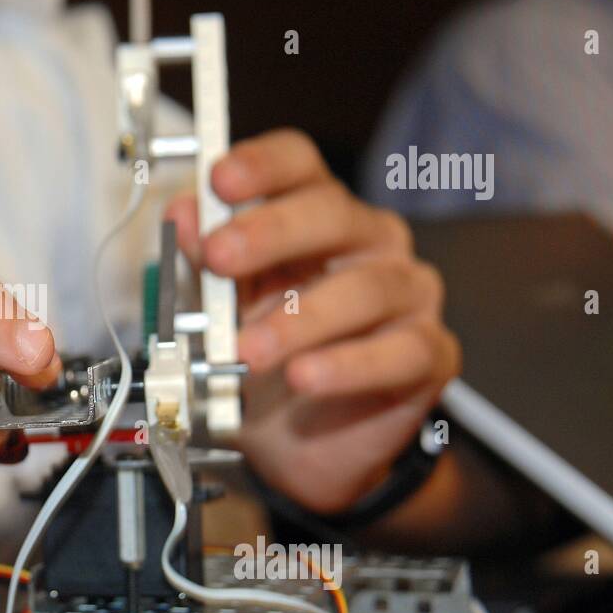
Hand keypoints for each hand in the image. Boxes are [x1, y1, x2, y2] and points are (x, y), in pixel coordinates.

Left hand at [167, 129, 460, 511]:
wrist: (298, 447)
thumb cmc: (265, 362)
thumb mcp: (219, 311)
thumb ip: (204, 264)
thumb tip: (183, 218)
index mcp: (314, 216)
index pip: (298, 166)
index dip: (261, 166)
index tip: (220, 180)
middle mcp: (368, 243)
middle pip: (331, 213)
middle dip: (270, 233)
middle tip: (220, 257)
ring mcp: (406, 294)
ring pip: (365, 288)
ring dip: (298, 318)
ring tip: (249, 349)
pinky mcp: (429, 352)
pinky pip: (399, 351)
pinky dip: (348, 366)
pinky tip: (307, 377)